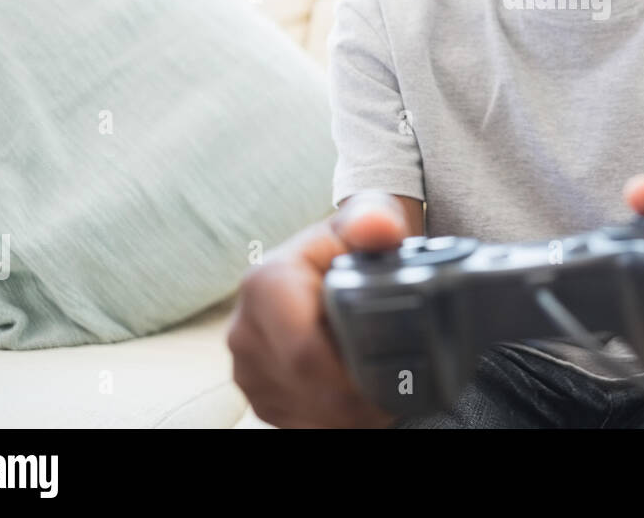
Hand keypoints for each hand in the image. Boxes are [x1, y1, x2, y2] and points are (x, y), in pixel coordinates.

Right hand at [226, 190, 412, 427]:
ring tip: (383, 398)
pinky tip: (358, 405)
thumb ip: (374, 222)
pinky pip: (296, 422)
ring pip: (302, 412)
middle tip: (398, 399)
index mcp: (266, 284)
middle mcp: (245, 329)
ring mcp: (246, 366)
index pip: (305, 352)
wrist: (327, 261)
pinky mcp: (256, 392)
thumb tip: (380, 228)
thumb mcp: (366, 221)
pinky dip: (331, 420)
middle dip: (355, 403)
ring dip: (346, 416)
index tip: (391, 382)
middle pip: (307, 388)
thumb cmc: (350, 243)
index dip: (350, 378)